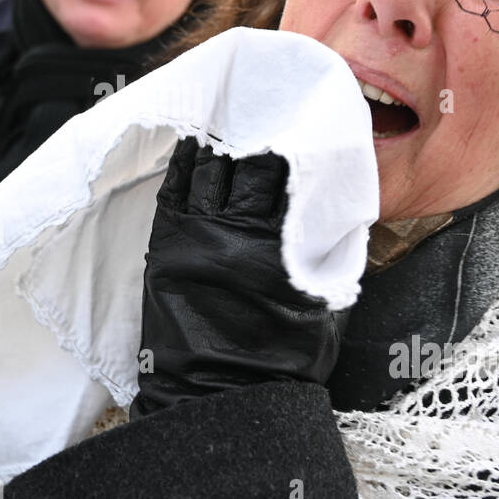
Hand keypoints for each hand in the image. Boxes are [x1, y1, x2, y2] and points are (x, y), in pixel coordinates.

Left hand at [130, 137, 350, 418]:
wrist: (220, 393)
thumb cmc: (279, 359)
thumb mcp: (323, 302)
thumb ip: (326, 250)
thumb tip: (330, 209)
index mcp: (283, 242)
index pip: (289, 174)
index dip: (294, 144)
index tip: (299, 121)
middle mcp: (240, 231)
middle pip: (249, 164)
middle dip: (258, 134)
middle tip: (262, 105)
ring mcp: (199, 234)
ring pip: (211, 169)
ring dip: (220, 140)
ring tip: (228, 117)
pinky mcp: (168, 244)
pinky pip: (177, 189)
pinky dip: (186, 163)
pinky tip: (193, 145)